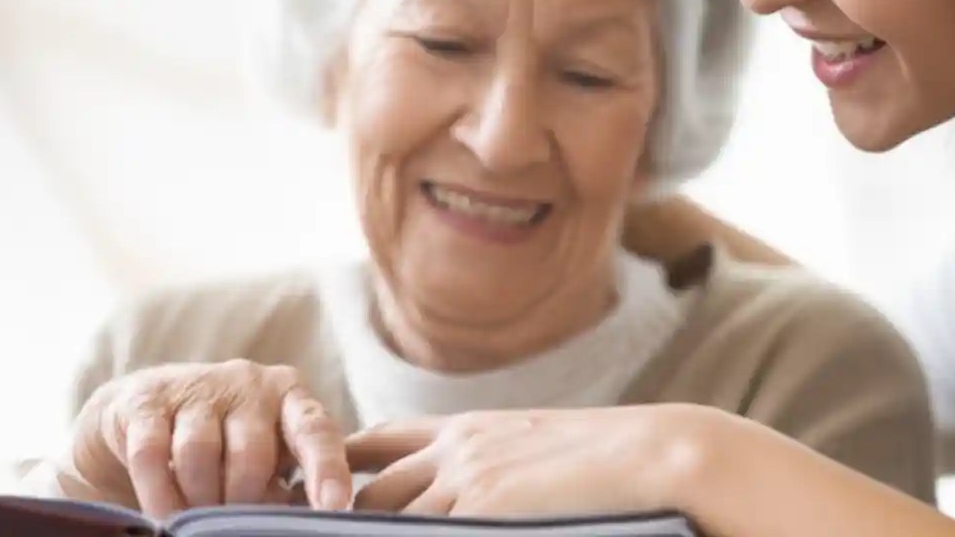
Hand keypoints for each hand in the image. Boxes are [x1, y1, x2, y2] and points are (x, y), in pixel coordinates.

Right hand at [70, 359, 351, 517]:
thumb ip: (283, 483)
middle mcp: (250, 383)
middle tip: (231, 523)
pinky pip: (152, 455)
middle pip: (251, 453)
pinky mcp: (148, 400)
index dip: (327, 469)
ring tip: (195, 519)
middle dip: (241, 499)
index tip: (335, 506)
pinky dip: (158, 493)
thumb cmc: (226, 442)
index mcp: (291, 397)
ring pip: (198, 454)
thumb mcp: (266, 456)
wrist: (147, 411)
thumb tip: (300, 521)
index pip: (316, 431)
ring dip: (197, 499)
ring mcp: (198, 387)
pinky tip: (162, 513)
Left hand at [346, 404, 720, 518]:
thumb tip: (475, 500)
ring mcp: (466, 479)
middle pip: (371, 486)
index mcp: (468, 427)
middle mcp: (456, 448)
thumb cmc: (607, 457)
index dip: (345, 462)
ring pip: (389, 519)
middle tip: (304, 533)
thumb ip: (493, 464)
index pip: (381, 440)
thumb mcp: (535, 445)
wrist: (649, 453)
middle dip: (339, 515)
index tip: (317, 485)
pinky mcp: (483, 509)